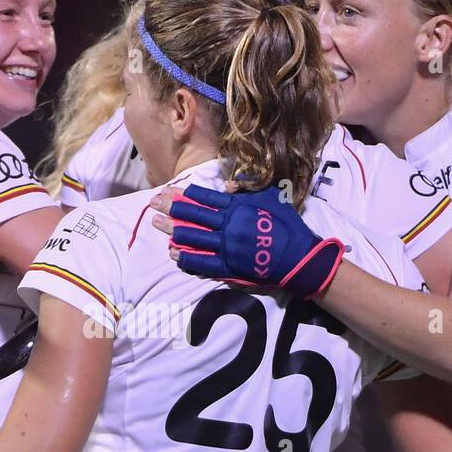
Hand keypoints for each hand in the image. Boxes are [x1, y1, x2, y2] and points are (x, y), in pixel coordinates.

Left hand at [150, 184, 344, 297]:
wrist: (297, 257)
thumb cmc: (287, 225)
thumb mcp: (271, 198)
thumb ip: (249, 189)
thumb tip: (229, 185)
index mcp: (238, 207)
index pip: (205, 198)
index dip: (185, 194)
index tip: (169, 190)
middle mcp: (229, 225)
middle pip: (194, 215)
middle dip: (171, 208)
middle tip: (154, 204)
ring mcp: (227, 247)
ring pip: (194, 237)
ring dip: (173, 230)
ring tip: (157, 224)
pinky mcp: (228, 266)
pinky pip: (202, 262)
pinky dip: (186, 257)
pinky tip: (173, 253)